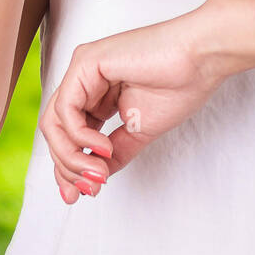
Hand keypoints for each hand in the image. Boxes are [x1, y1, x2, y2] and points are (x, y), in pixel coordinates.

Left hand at [39, 1, 250, 204]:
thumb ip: (114, 152)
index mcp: (96, 93)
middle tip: (89, 188)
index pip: (67, 134)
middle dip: (67, 166)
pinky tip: (103, 147)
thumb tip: (94, 178)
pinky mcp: (85, 62)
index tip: (81, 194)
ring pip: (53, 122)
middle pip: (55, 130)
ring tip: (98, 172)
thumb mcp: (139, 130)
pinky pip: (65, 109)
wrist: (201, 60)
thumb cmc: (180, 85)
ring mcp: (82, 69)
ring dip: (71, 156)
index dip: (68, 167)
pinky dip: (80, 136)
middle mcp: (84, 80)